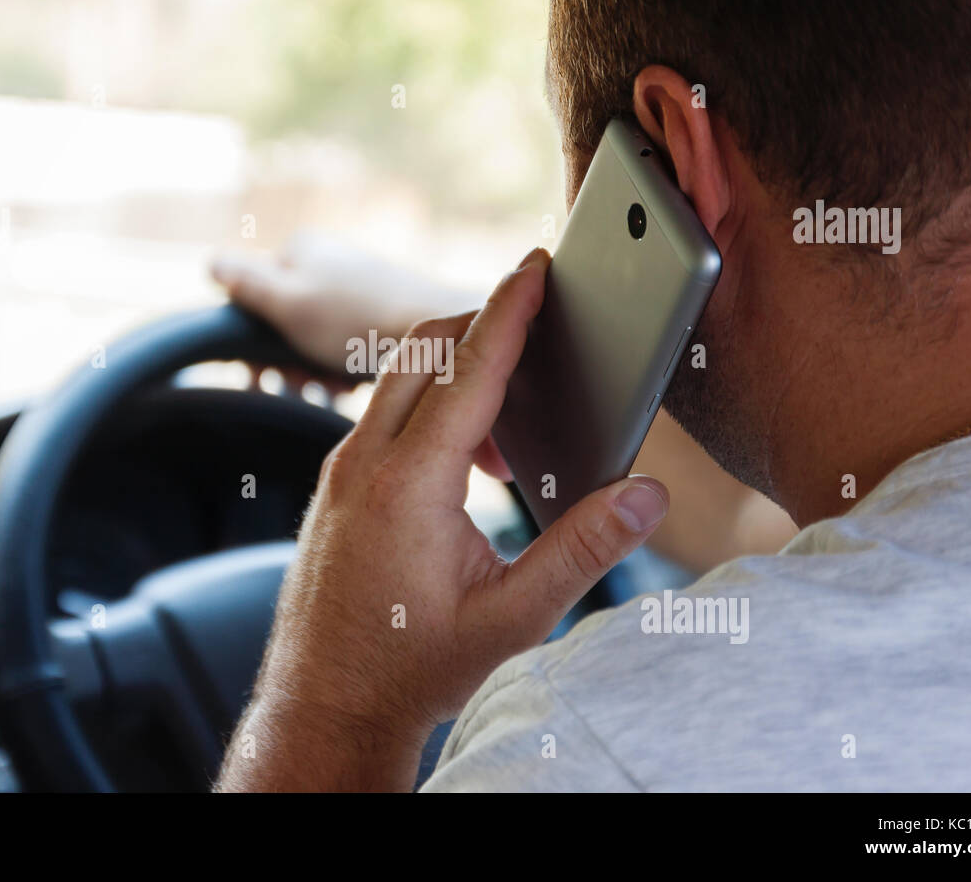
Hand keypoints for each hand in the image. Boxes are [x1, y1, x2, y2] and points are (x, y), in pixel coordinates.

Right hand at [210, 230, 480, 373]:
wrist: (442, 337)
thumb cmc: (359, 320)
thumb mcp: (289, 301)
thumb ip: (247, 283)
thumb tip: (212, 262)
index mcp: (302, 251)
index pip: (253, 296)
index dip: (254, 341)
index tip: (261, 377)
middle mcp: (330, 263)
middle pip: (286, 320)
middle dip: (287, 360)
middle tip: (299, 387)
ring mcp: (358, 290)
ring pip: (315, 338)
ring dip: (314, 370)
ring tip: (330, 388)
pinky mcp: (383, 318)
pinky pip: (348, 346)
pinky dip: (344, 368)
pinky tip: (352, 385)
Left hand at [216, 248, 669, 791]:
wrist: (325, 704)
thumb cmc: (412, 668)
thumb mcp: (511, 618)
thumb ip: (582, 551)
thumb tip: (644, 496)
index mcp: (409, 484)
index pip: (469, 369)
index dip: (509, 310)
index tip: (535, 265)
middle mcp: (363, 463)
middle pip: (424, 351)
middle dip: (483, 326)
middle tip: (539, 332)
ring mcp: (339, 472)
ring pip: (398, 381)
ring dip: (456, 377)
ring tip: (509, 442)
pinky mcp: (333, 486)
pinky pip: (382, 416)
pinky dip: (428, 411)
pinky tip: (463, 468)